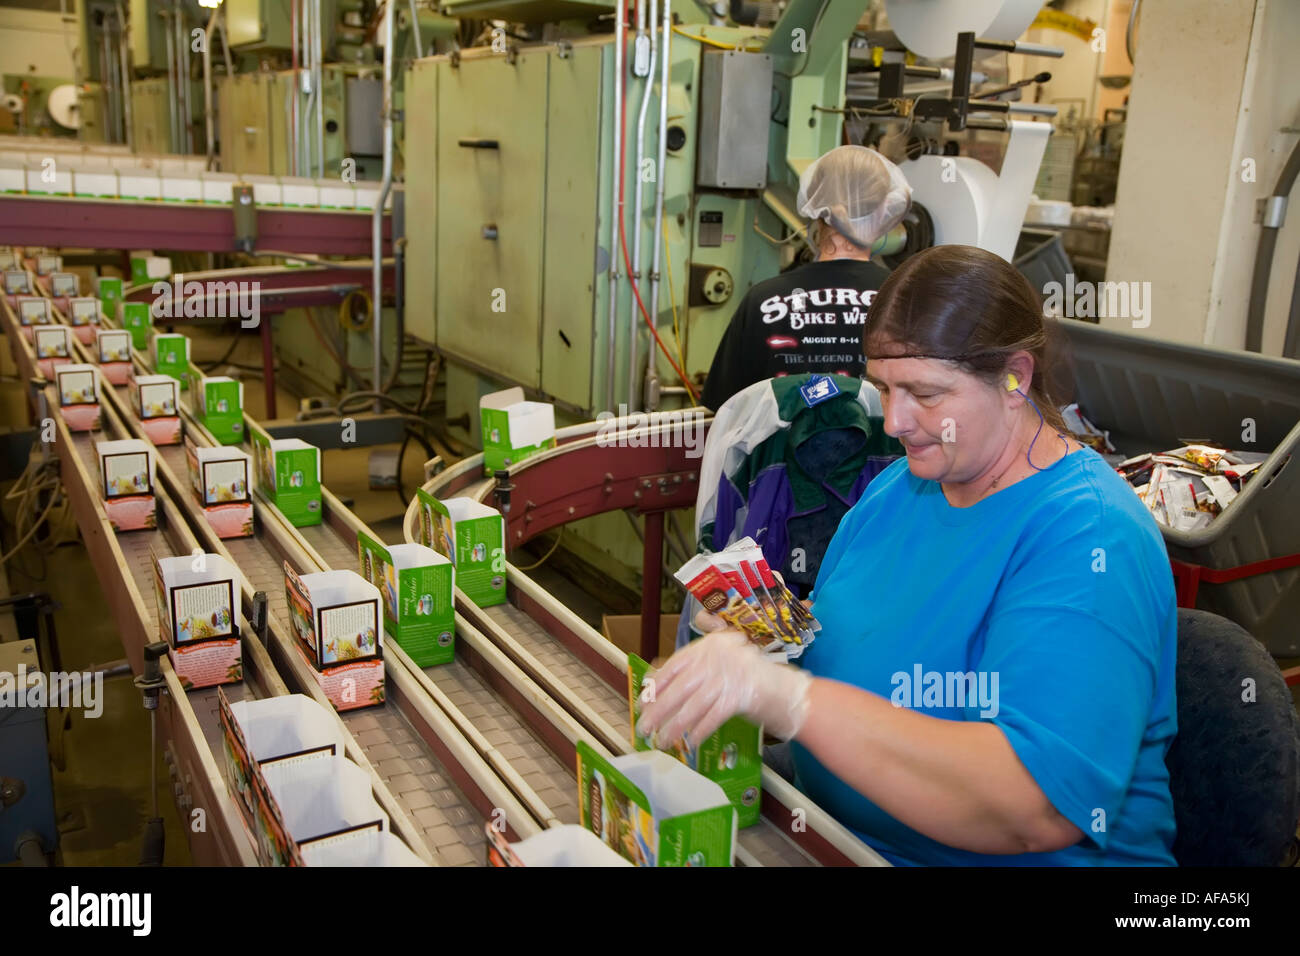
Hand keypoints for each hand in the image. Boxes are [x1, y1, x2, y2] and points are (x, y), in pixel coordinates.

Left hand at [636, 629, 814, 743]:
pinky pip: (711, 718)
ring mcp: (729, 676)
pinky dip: (699, 731)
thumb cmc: (752, 679)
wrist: (788, 692)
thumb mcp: (722, 664)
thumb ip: (696, 667)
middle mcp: (717, 657)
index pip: (674, 664)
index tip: (642, 702)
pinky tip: (690, 741)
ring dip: (674, 727)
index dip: (655, 685)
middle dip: (658, 711)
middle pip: (679, 688)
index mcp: (710, 645)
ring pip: (692, 706)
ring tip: (662, 741)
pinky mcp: (740, 696)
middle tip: (644, 727)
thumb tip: (657, 680)